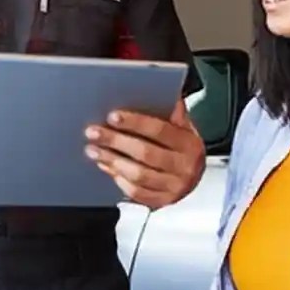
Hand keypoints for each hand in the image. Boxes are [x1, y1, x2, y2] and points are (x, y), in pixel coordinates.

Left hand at [85, 99, 204, 209]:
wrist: (195, 174)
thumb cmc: (183, 145)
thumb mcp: (182, 125)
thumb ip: (169, 109)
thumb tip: (150, 87)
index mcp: (189, 143)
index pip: (160, 130)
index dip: (135, 122)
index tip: (112, 116)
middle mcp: (185, 167)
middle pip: (145, 153)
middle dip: (116, 141)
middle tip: (94, 132)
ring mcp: (174, 187)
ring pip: (138, 175)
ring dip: (112, 161)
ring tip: (94, 150)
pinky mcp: (163, 202)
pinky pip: (136, 193)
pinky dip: (118, 179)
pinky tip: (107, 166)